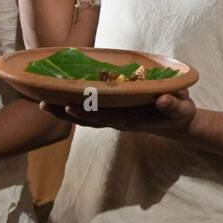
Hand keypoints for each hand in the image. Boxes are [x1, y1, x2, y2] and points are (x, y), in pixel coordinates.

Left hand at [44, 90, 196, 136]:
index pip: (104, 116)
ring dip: (63, 111)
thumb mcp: (181, 109)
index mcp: (131, 119)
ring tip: (41, 105)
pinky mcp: (115, 113)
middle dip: (64, 112)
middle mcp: (118, 120)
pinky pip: (91, 111)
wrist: (180, 123)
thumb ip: (172, 104)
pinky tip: (60, 99)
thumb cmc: (180, 114)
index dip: (86, 111)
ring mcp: (115, 117)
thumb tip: (161, 100)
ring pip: (85, 116)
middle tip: (41, 105)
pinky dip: (75, 106)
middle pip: (87, 118)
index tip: (68, 106)